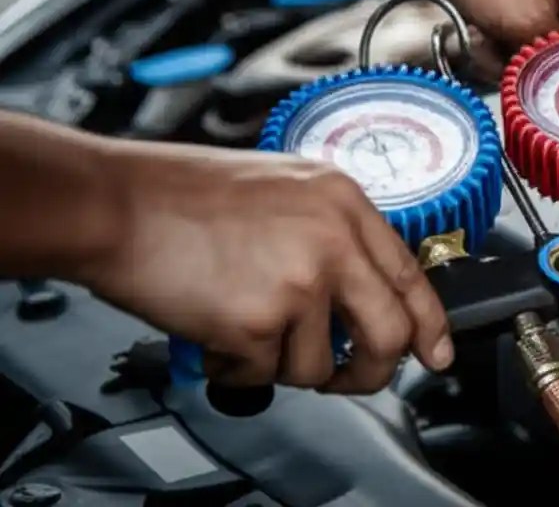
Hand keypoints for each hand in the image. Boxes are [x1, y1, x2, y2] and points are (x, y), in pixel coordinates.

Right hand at [80, 142, 451, 393]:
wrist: (115, 203)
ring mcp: (300, 281)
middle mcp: (333, 240)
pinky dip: (237, 366)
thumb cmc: (180, 194)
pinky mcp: (259, 320)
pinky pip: (265, 372)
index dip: (429, 323)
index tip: (435, 351)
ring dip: (283, 364)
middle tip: (350, 377)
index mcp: (343, 202)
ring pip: (320, 364)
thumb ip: (330, 232)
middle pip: (389, 332)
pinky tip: (215, 333)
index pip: (410, 274)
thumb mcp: (284, 188)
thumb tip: (359, 289)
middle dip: (373, 370)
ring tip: (246, 331)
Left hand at [411, 0, 558, 77]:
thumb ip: (550, 65)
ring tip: (487, 34)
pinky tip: (481, 31)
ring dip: (508, 57)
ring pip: (540, 57)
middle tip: (504, 47)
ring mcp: (555, 0)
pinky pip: (519, 46)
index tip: (539, 80)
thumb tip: (556, 99)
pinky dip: (498, 46)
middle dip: (532, 64)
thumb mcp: (526, 21)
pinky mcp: (525, 5)